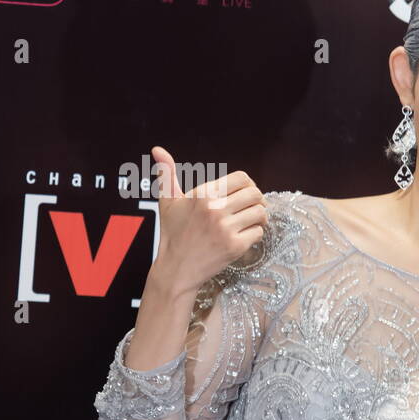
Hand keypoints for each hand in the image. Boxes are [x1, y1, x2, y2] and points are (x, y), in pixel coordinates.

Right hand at [148, 145, 267, 294]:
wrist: (176, 269)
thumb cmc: (173, 234)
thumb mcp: (168, 202)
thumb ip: (166, 173)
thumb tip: (157, 149)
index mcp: (203, 194)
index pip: (242, 178)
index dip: (248, 184)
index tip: (245, 194)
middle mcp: (215, 209)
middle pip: (255, 193)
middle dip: (257, 200)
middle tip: (251, 208)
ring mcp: (226, 229)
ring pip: (260, 212)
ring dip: (259, 217)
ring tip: (250, 221)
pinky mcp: (235, 247)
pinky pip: (259, 232)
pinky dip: (255, 234)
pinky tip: (244, 236)